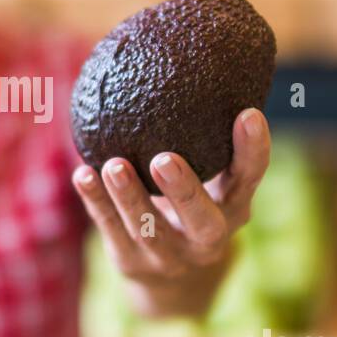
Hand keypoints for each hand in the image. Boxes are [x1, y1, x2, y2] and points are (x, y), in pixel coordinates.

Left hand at [72, 108, 270, 316]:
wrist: (174, 280)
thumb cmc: (194, 204)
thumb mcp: (210, 177)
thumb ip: (205, 135)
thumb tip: (194, 57)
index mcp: (235, 208)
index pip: (250, 179)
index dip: (253, 150)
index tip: (248, 112)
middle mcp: (209, 238)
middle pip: (201, 220)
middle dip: (183, 192)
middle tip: (164, 159)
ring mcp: (170, 257)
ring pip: (149, 231)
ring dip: (130, 198)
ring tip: (113, 165)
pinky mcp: (133, 265)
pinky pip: (112, 232)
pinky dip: (97, 203)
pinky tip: (83, 174)